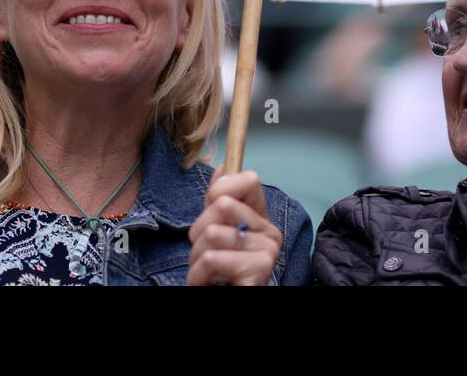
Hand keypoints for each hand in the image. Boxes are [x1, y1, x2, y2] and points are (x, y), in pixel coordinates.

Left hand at [187, 164, 282, 285]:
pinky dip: (198, 273)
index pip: (248, 179)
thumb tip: (222, 167)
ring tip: (206, 270)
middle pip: (222, 204)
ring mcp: (267, 251)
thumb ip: (218, 201)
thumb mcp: (215, 232)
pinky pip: (213, 257)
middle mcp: (270, 233)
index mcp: (260, 219)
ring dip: (196, 256)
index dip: (221, 188)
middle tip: (204, 252)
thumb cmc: (218, 273)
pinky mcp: (259, 270)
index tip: (211, 207)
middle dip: (199, 231)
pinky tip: (207, 283)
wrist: (225, 299)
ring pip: (212, 233)